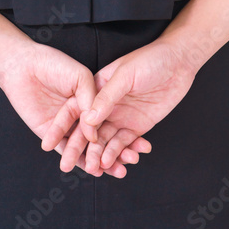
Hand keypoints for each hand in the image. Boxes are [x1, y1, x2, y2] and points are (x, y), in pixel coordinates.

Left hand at [0, 36, 151, 177]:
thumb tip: (95, 130)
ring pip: (88, 146)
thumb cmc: (52, 64)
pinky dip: (83, 161)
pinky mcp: (49, 134)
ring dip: (106, 159)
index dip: (125, 130)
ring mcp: (65, 124)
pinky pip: (67, 150)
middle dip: (120, 149)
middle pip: (103, 134)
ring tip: (122, 170)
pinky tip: (98, 169)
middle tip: (133, 161)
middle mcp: (80, 112)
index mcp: (89, 97)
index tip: (139, 144)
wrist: (21, 66)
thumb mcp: (79, 76)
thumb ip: (90, 100)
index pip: (110, 118)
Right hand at [57, 37, 196, 173]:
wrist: (179, 62)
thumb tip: (86, 120)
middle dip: (78, 148)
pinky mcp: (137, 125)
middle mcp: (106, 105)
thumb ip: (106, 98)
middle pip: (88, 130)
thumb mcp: (125, 75)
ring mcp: (121, 116)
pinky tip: (116, 163)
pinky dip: (119, 153)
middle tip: (67, 166)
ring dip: (99, 155)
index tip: (50, 144)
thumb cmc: (150, 59)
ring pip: (105, 140)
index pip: (76, 110)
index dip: (62, 127)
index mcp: (97, 87)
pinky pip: (124, 142)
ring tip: (95, 169)